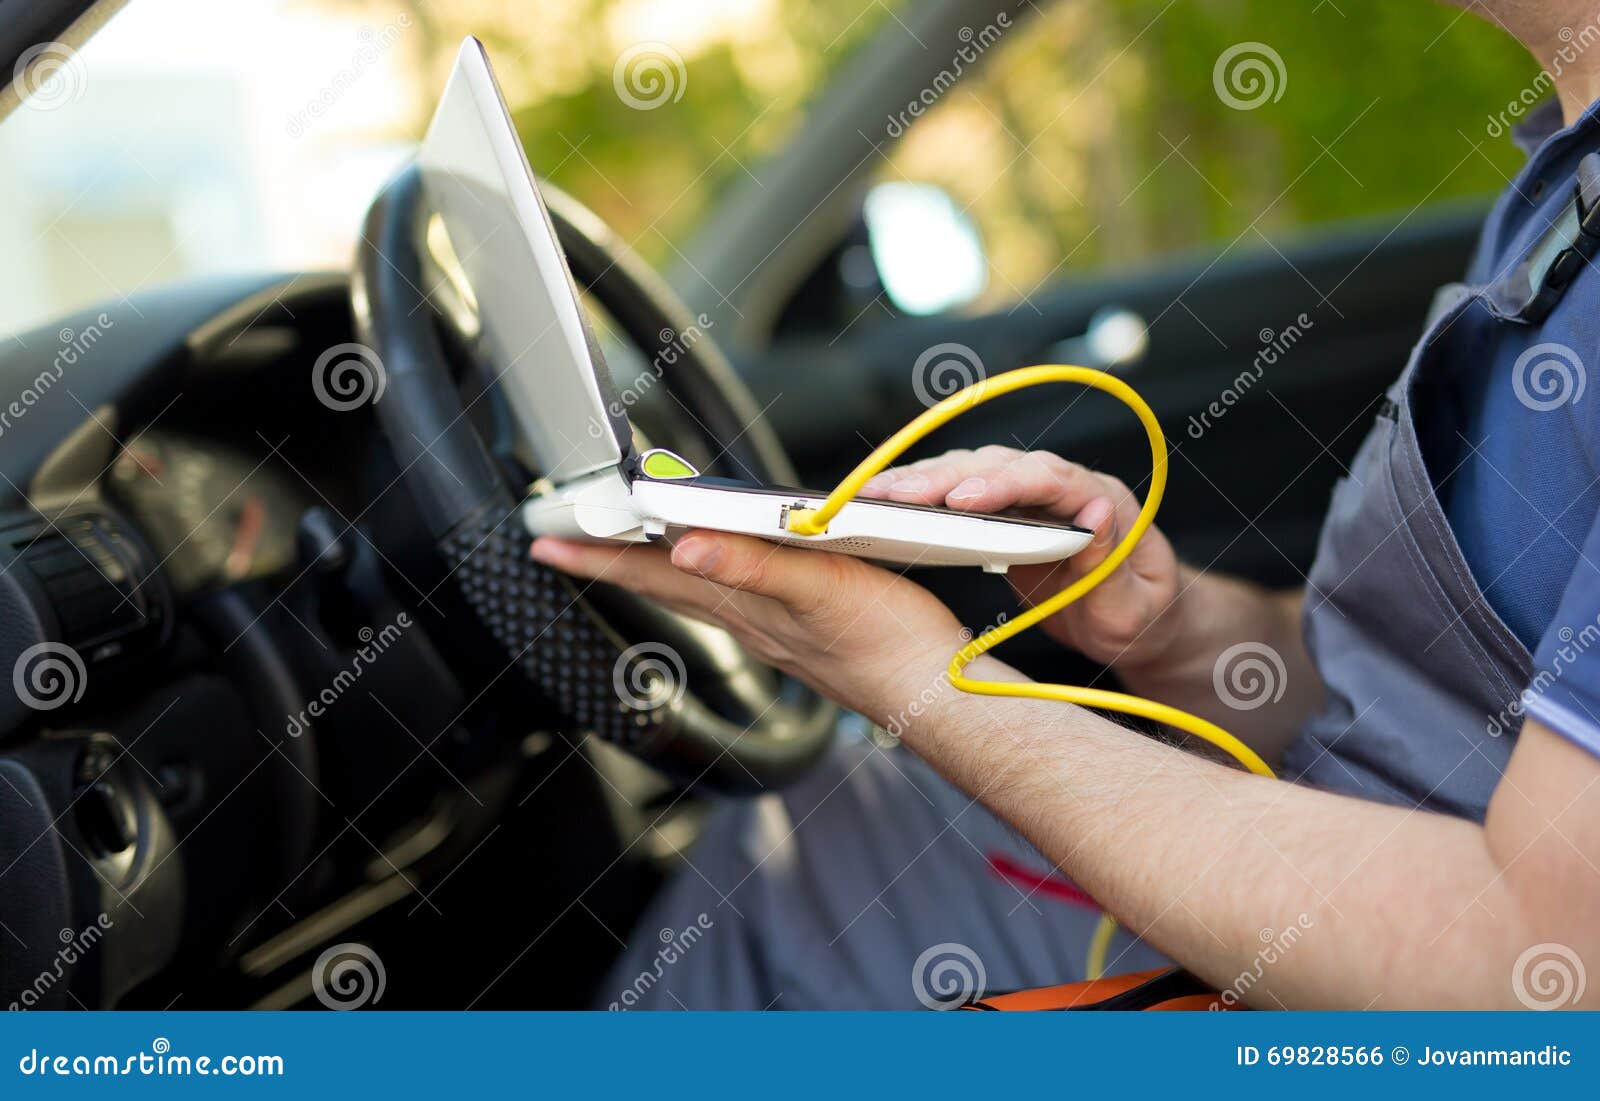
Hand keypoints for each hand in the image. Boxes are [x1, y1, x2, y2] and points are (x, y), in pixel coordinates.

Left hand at [529, 531, 969, 727]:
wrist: (935, 693)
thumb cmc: (890, 644)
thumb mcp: (822, 590)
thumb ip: (754, 567)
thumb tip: (687, 550)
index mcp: (744, 601)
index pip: (651, 572)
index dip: (597, 554)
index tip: (544, 541)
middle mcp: (746, 617)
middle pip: (658, 583)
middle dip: (606, 560)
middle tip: (558, 543)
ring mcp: (769, 628)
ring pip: (690, 592)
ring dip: (648, 568)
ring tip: (616, 550)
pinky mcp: (797, 630)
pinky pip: (728, 600)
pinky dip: (702, 580)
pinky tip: (712, 575)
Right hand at [859, 445, 1185, 669]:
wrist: (1135, 619)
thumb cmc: (1140, 615)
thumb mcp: (1134, 607)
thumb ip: (1114, 565)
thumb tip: (1097, 510)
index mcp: (1103, 497)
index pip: (1048, 477)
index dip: (1003, 483)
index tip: (963, 498)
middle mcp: (1064, 485)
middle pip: (998, 466)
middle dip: (943, 479)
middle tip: (894, 496)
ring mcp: (1030, 495)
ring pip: (971, 470)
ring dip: (921, 480)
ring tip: (872, 495)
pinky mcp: (1003, 511)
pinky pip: (958, 492)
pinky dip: (921, 494)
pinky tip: (882, 502)